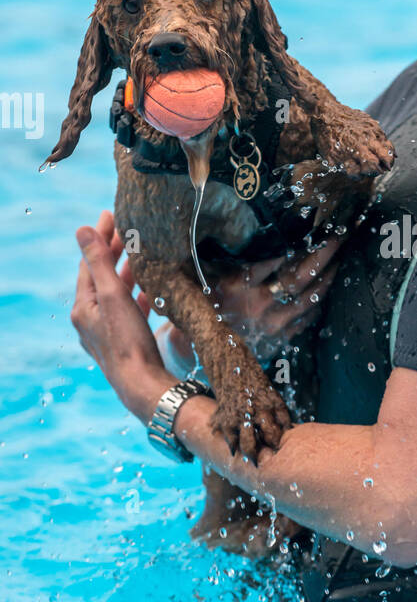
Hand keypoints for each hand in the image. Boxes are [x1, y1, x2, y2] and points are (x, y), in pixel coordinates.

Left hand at [72, 210, 175, 422]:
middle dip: (113, 253)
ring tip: (140, 255)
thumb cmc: (126, 341)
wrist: (142, 385)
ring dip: (126, 273)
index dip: (99, 238)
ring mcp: (107, 332)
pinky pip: (128, 312)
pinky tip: (150, 291)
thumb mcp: (112, 295)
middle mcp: (90, 320)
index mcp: (83, 307)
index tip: (111, 216)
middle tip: (127, 229)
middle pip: (101, 278)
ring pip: (115, 295)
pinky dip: (137, 296)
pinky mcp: (124, 343)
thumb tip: (82, 229)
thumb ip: (99, 261)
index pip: (89, 263)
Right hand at [141, 234, 344, 366]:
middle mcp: (257, 304)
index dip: (296, 244)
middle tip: (338, 237)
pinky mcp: (281, 340)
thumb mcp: (206, 275)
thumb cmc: (203, 303)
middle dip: (322, 255)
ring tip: (339, 259)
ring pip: (309, 298)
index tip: (313, 228)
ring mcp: (272, 324)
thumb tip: (238, 223)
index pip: (273, 259)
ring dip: (328, 278)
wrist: (204, 349)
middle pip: (299, 277)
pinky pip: (307, 318)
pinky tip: (325, 287)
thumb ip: (224, 255)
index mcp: (236, 285)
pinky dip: (318, 302)